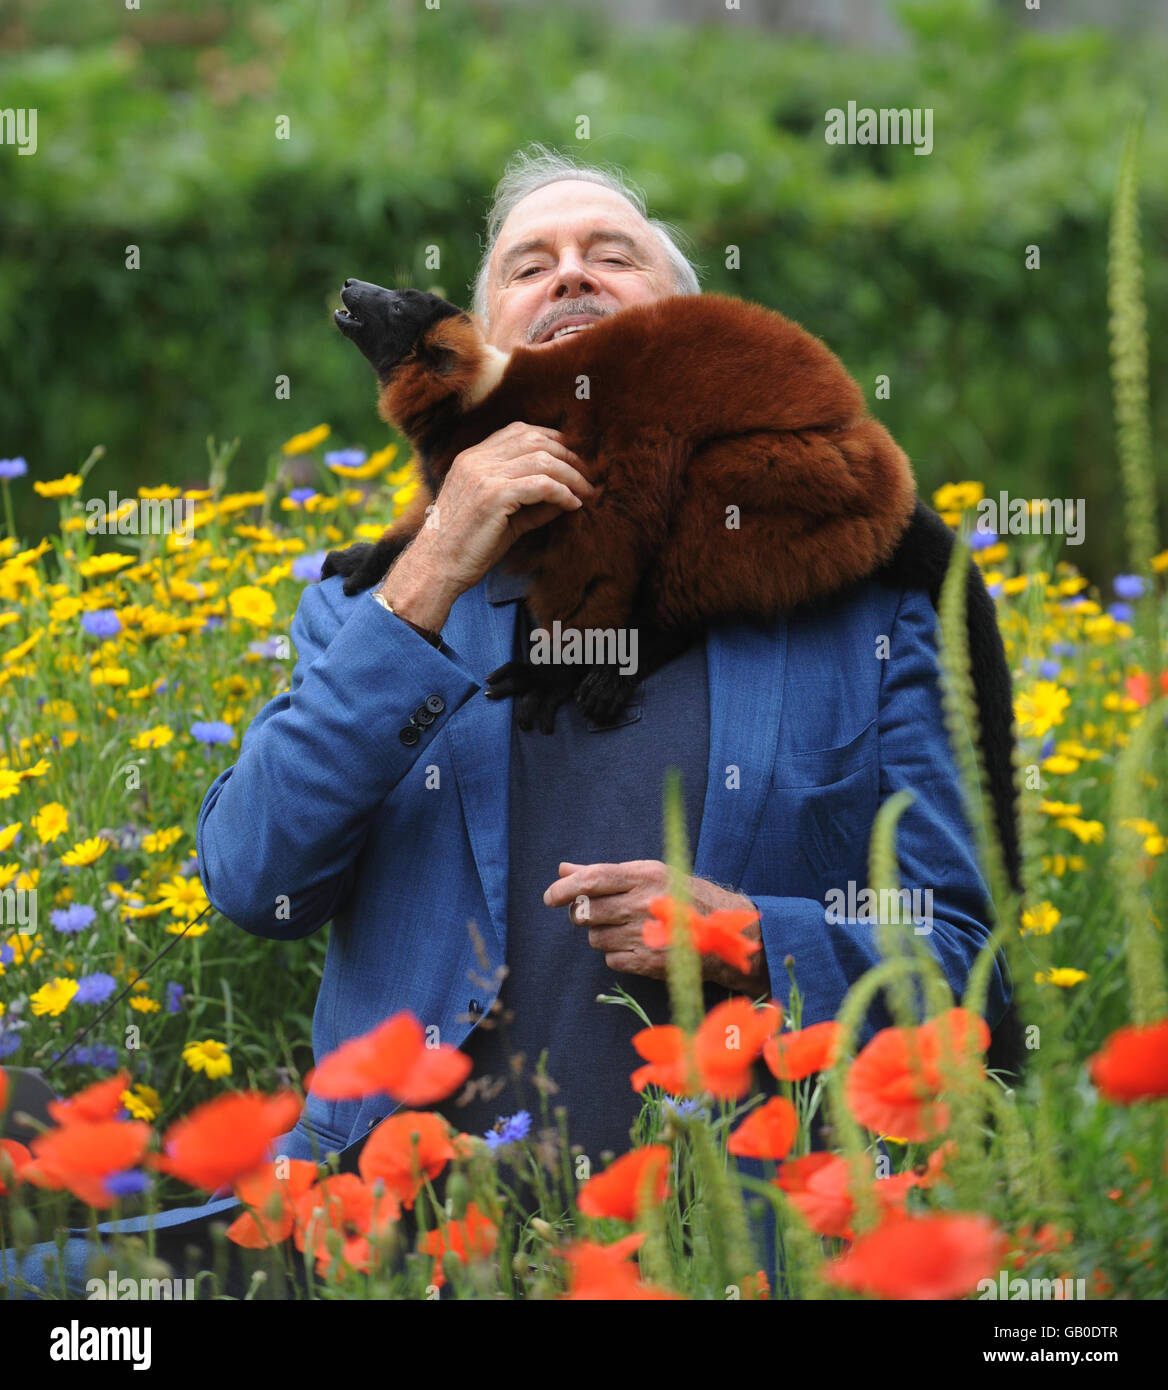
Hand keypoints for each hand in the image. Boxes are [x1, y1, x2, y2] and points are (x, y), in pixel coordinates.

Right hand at [385, 421, 595, 627]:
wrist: (436, 568)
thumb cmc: (468, 547)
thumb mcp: (503, 516)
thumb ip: (532, 501)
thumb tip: (569, 496)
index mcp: (473, 457)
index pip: (520, 430)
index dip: (554, 440)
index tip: (575, 461)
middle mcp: (477, 459)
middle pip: (536, 438)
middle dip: (569, 456)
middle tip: (589, 477)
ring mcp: (483, 474)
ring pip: (542, 458)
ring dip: (571, 475)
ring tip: (587, 492)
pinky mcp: (492, 495)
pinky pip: (541, 484)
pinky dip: (562, 493)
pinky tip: (572, 505)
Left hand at [543, 859, 766, 991]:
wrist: (722, 932)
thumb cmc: (679, 896)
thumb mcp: (647, 875)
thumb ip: (602, 873)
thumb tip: (563, 869)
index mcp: (644, 875)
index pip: (592, 879)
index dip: (565, 889)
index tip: (550, 897)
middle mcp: (644, 903)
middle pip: (587, 912)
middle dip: (582, 914)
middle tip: (594, 913)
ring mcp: (646, 934)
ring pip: (595, 938)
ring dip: (602, 934)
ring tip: (626, 928)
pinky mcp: (648, 962)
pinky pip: (611, 959)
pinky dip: (617, 954)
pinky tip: (638, 945)